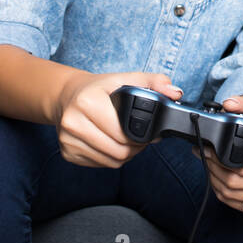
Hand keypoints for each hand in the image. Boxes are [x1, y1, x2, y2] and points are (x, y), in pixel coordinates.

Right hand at [53, 71, 181, 168]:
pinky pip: (99, 164)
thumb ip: (154, 82)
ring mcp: (68, 140)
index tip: (145, 131)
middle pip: (117, 151)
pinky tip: (110, 143)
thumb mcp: (126, 78)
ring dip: (124, 155)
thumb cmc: (99, 88)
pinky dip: (110, 158)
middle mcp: (73, 122)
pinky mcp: (67, 153)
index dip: (140, 136)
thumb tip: (175, 93)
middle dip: (134, 147)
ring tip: (125, 140)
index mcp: (87, 101)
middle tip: (138, 138)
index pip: (122, 133)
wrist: (67, 95)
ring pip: (110, 161)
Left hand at [198, 96, 242, 213]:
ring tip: (210, 169)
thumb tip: (229, 104)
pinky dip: (225, 196)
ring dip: (216, 183)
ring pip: (235, 195)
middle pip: (237, 183)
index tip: (208, 151)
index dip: (220, 161)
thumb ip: (240, 105)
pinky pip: (240, 206)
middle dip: (215, 170)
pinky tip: (221, 183)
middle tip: (206, 159)